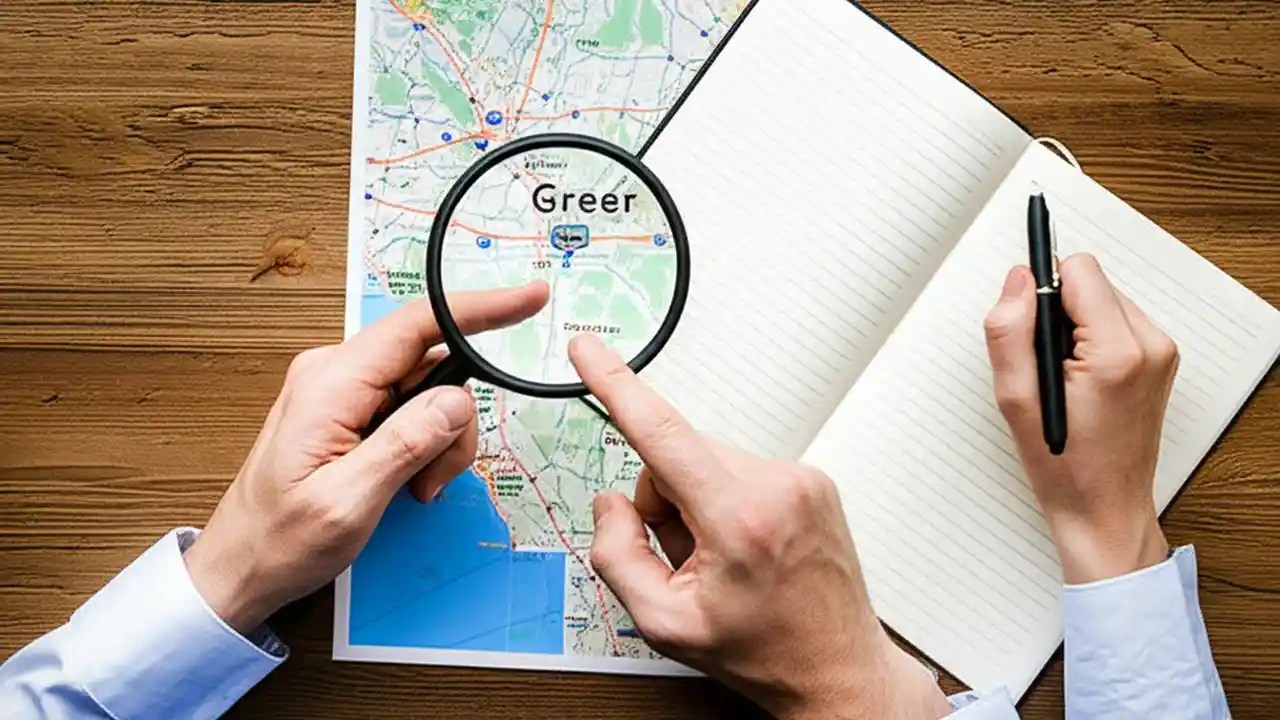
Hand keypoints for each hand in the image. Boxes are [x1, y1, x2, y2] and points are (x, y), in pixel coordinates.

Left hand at [183, 283, 548, 632]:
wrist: (239, 567)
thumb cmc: (280, 540)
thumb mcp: (349, 502)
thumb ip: (406, 444)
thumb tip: (458, 400)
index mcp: (331, 383)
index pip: (418, 324)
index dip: (480, 309)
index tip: (529, 299)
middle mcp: (334, 372)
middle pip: (432, 363)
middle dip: (453, 419)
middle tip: (437, 478)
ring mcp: (340, 389)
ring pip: (427, 390)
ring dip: (438, 440)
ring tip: (416, 488)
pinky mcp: (346, 408)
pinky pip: (408, 408)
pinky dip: (422, 444)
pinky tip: (406, 481)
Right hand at [569, 335, 948, 719]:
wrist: (837, 670)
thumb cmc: (764, 652)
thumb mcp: (665, 624)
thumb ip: (617, 556)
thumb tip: (612, 503)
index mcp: (740, 521)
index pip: (662, 435)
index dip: (617, 386)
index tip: (589, 350)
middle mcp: (777, 487)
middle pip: (677, 456)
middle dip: (664, 502)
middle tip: (686, 559)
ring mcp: (801, 479)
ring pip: (706, 460)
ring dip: (696, 503)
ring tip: (722, 560)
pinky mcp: (811, 480)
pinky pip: (738, 470)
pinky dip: (725, 501)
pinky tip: (744, 549)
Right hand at [984, 254, 1174, 582]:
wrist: (1104, 509)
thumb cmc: (1063, 466)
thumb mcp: (1014, 400)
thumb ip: (1010, 332)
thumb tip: (1019, 280)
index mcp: (1119, 352)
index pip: (1078, 270)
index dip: (1042, 293)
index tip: (1030, 327)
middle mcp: (1151, 346)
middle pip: (1090, 282)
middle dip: (1057, 314)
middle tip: (1046, 367)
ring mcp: (1161, 353)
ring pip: (1102, 300)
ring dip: (1074, 328)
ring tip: (1063, 379)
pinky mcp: (1160, 361)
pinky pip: (1115, 322)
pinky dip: (1091, 341)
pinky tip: (1080, 381)